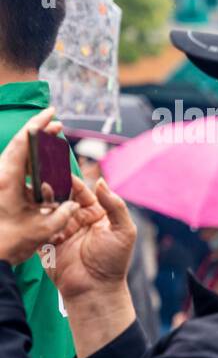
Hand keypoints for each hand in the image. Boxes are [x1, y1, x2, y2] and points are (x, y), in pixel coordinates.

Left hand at [0, 109, 79, 266]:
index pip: (24, 143)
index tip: (52, 114)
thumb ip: (62, 213)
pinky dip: (29, 166)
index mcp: (8, 180)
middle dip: (38, 133)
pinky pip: (14, 173)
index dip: (38, 126)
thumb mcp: (44, 228)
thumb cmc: (11, 243)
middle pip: (19, 146)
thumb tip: (71, 204)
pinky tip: (43, 171)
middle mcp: (0, 178)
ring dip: (34, 150)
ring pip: (15, 158)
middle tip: (55, 125)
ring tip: (51, 143)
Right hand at [48, 175, 136, 301]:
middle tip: (47, 182)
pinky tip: (38, 215)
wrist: (95, 288)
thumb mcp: (124, 231)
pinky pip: (39, 226)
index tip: (63, 173)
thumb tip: (100, 181)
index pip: (83, 192)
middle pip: (62, 197)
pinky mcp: (47, 241)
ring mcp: (61, 229)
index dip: (73, 182)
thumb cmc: (114, 261)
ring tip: (43, 198)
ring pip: (49, 209)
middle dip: (55, 189)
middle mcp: (78, 219)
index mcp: (97, 213)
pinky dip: (38, 220)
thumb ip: (115, 206)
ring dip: (45, 203)